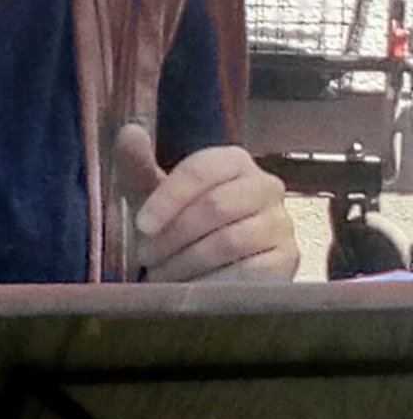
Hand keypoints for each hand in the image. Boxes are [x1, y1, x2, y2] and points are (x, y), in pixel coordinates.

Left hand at [116, 123, 298, 282]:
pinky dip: (213, 281)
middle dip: (173, 234)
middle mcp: (266, 186)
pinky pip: (250, 272)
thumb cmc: (177, 223)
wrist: (210, 267)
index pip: (201, 170)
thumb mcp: (153, 194)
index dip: (168, 198)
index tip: (141, 225)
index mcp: (233, 161)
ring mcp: (282, 223)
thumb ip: (138, 164)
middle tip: (144, 256)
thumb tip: (130, 131)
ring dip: (187, 261)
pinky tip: (192, 287)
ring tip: (160, 273)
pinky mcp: (288, 259)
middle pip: (216, 205)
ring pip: (230, 241)